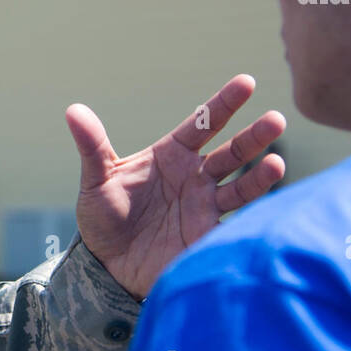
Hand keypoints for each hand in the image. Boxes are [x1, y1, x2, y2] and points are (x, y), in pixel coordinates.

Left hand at [65, 75, 285, 298]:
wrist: (108, 267)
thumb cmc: (103, 219)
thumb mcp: (96, 181)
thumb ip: (92, 147)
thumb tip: (73, 111)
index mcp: (171, 155)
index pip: (203, 123)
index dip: (224, 104)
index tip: (247, 82)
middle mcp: (195, 176)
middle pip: (231, 151)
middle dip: (254, 137)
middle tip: (277, 120)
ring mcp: (204, 205)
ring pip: (240, 185)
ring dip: (260, 175)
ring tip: (276, 164)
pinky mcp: (207, 235)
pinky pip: (235, 221)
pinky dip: (254, 213)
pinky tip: (270, 206)